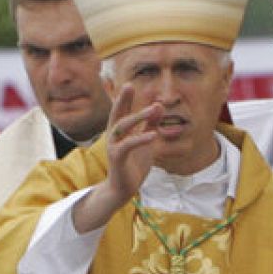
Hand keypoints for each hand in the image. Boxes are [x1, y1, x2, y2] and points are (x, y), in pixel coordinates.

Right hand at [73, 85, 163, 231]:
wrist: (123, 189)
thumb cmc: (133, 164)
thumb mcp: (145, 141)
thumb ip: (150, 125)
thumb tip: (158, 105)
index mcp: (120, 132)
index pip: (122, 111)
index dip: (126, 98)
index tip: (130, 84)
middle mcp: (114, 136)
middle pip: (117, 114)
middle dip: (122, 100)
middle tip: (128, 85)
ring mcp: (113, 146)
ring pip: (122, 127)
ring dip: (139, 116)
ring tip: (154, 109)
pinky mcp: (117, 158)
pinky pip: (128, 145)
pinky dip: (141, 139)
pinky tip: (153, 134)